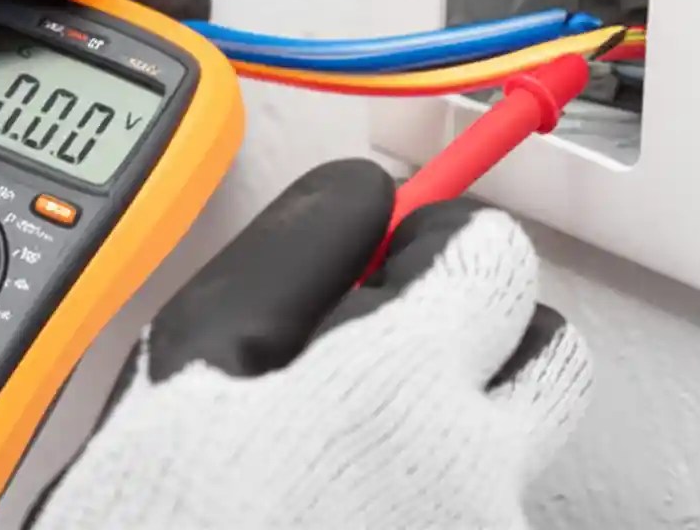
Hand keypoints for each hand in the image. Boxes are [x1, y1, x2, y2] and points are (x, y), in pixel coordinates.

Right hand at [27, 160, 592, 528]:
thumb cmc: (151, 525)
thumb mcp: (194, 366)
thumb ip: (295, 258)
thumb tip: (357, 201)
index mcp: (400, 399)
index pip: (491, 258)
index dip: (437, 245)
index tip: (400, 260)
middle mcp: (474, 487)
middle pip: (548, 357)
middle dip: (484, 336)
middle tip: (403, 353)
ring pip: (510, 454)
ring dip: (451, 440)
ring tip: (348, 468)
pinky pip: (478, 518)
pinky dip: (431, 508)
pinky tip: (351, 517)